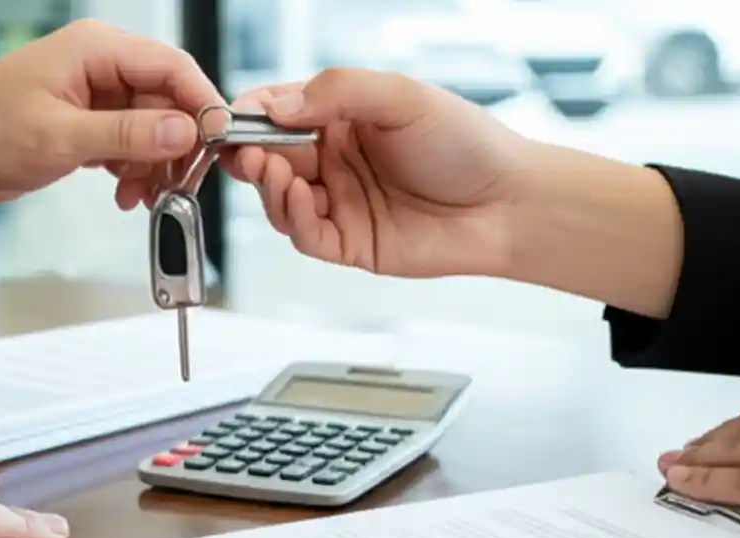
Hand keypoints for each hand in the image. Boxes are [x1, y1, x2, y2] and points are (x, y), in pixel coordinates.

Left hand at [0, 19, 221, 204]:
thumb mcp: (59, 138)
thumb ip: (126, 136)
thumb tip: (184, 131)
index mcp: (95, 50)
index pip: (172, 68)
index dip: (202, 105)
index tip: (219, 144)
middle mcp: (101, 66)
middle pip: (169, 100)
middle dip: (177, 146)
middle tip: (179, 185)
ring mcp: (96, 95)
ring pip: (154, 127)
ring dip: (155, 165)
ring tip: (141, 196)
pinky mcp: (89, 122)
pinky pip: (132, 143)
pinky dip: (135, 170)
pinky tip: (125, 193)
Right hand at [222, 68, 529, 277]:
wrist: (509, 204)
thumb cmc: (466, 145)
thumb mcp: (401, 97)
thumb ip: (338, 91)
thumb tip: (280, 105)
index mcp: (342, 119)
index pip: (278, 113)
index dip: (250, 116)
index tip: (230, 118)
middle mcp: (335, 161)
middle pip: (270, 159)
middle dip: (249, 155)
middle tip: (244, 151)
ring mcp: (341, 203)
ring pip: (280, 200)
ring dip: (268, 187)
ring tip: (273, 172)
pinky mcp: (350, 244)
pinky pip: (306, 235)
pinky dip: (294, 218)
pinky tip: (301, 199)